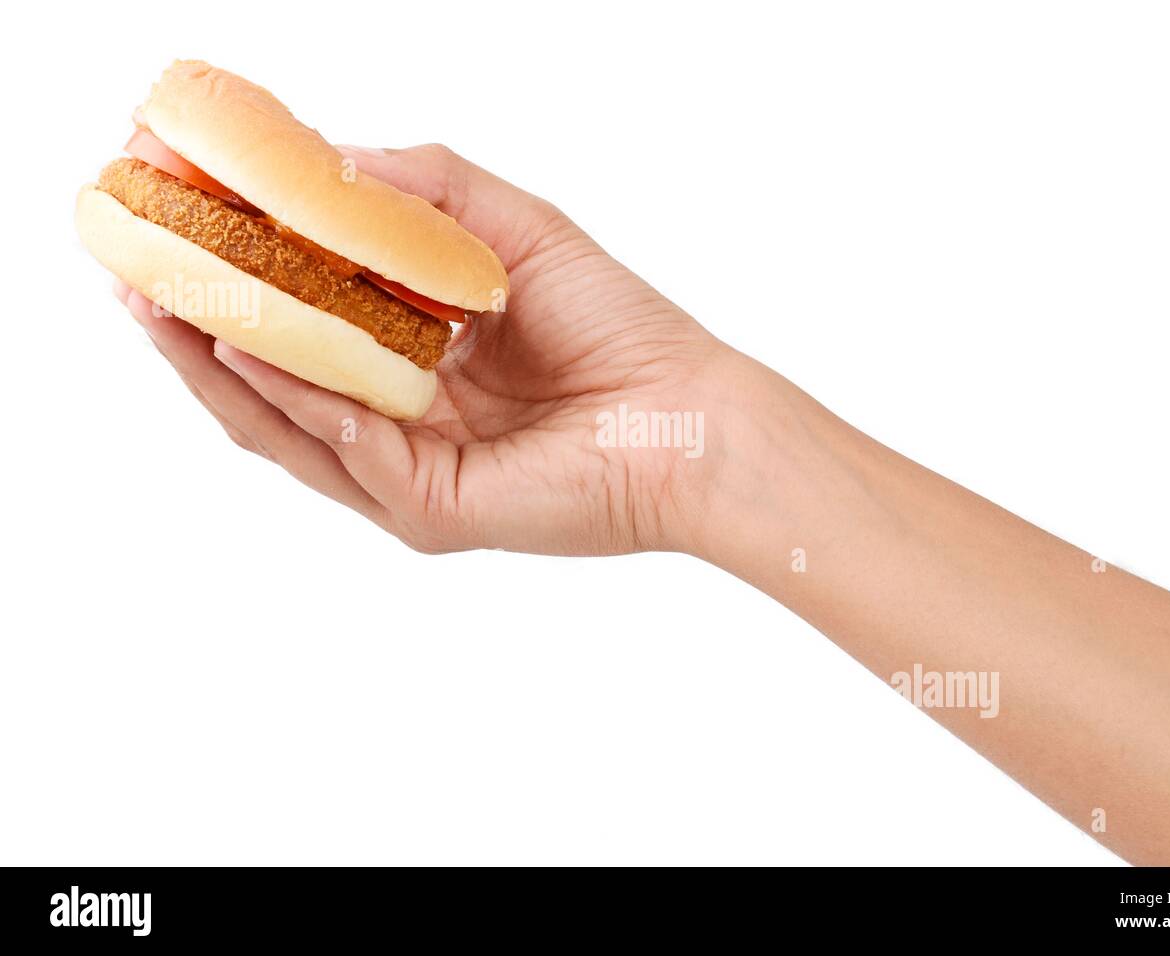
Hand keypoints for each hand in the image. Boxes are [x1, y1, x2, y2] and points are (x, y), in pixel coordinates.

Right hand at [114, 144, 742, 555]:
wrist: (690, 411)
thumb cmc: (618, 325)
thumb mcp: (511, 230)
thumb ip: (423, 192)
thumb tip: (325, 162)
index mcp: (414, 367)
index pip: (305, 327)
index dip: (239, 279)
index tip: (178, 222)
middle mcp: (400, 424)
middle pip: (275, 383)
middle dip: (197, 328)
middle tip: (132, 269)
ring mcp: (410, 474)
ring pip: (288, 427)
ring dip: (216, 365)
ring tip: (155, 302)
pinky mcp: (432, 508)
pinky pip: (347, 450)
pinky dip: (295, 400)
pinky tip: (245, 348)